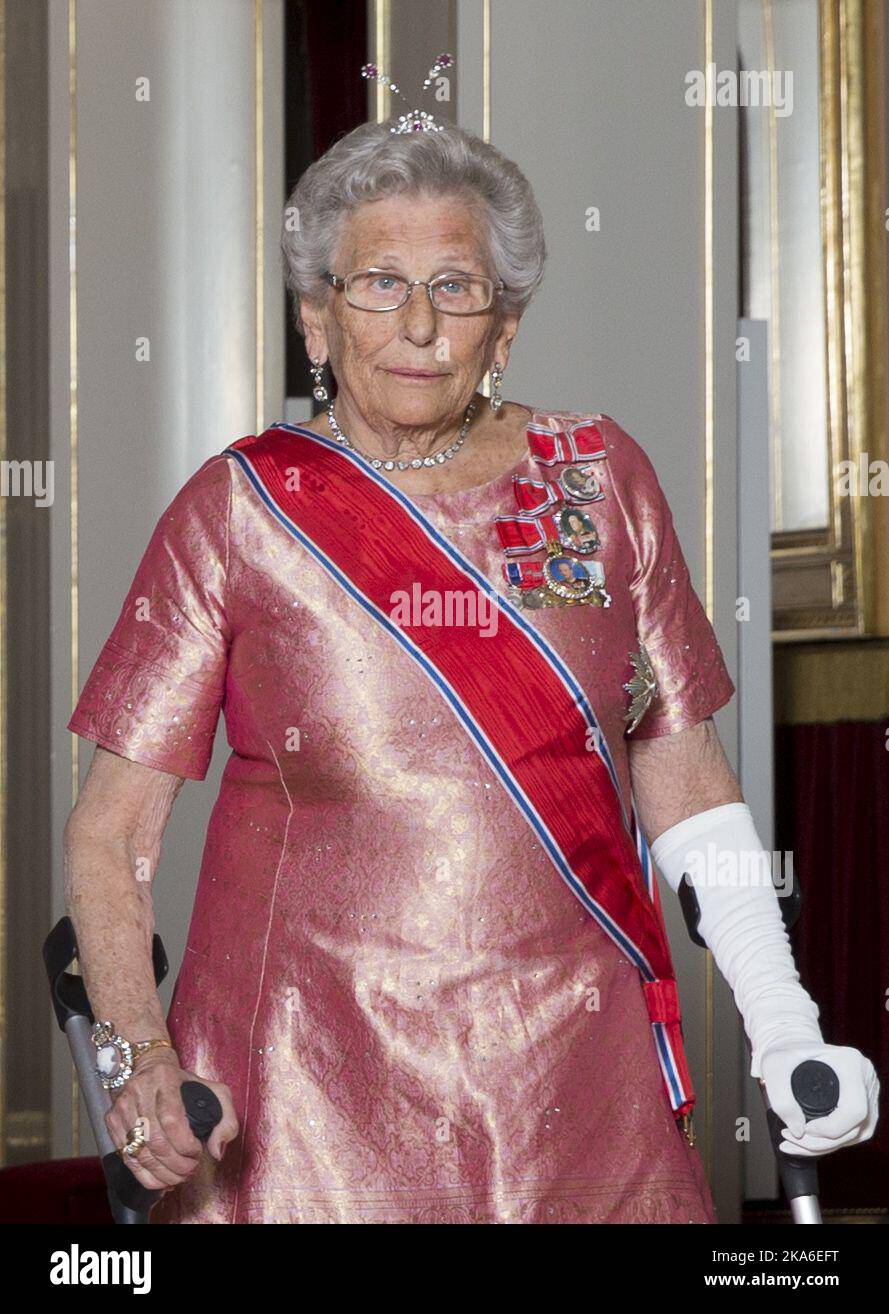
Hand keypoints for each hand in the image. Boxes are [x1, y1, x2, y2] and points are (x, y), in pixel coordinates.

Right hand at [104, 1050, 239, 1192]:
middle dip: (176, 1165)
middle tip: (190, 1170)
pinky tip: (162, 1180)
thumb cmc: (184, 1083)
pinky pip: (127, 1158)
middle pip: (154, 1141)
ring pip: (139, 1153)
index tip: (197, 1152)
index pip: (171, 1118)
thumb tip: (217, 1150)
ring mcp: (122, 1107)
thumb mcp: (215, 1091)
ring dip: (162, 1174)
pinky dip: (146, 1176)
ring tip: (179, 1177)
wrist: (150, 1068)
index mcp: (164, 1078)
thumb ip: (226, 1120)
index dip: (184, 1144)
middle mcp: (139, 1091)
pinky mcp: (111, 1121)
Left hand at [759, 1042, 879, 1157]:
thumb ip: (781, 1099)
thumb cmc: (785, 1052)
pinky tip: (808, 1143)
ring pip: (857, 1134)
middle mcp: (865, 1077)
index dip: (831, 1129)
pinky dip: (832, 1143)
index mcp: (850, 1063)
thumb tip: (799, 1131)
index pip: (854, 1110)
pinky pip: (854, 1132)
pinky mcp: (865, 1104)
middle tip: (790, 1140)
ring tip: (794, 1144)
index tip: (803, 1128)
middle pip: (857, 1126)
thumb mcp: (773, 1067)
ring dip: (826, 1146)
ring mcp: (869, 1092)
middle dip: (822, 1142)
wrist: (793, 1045)